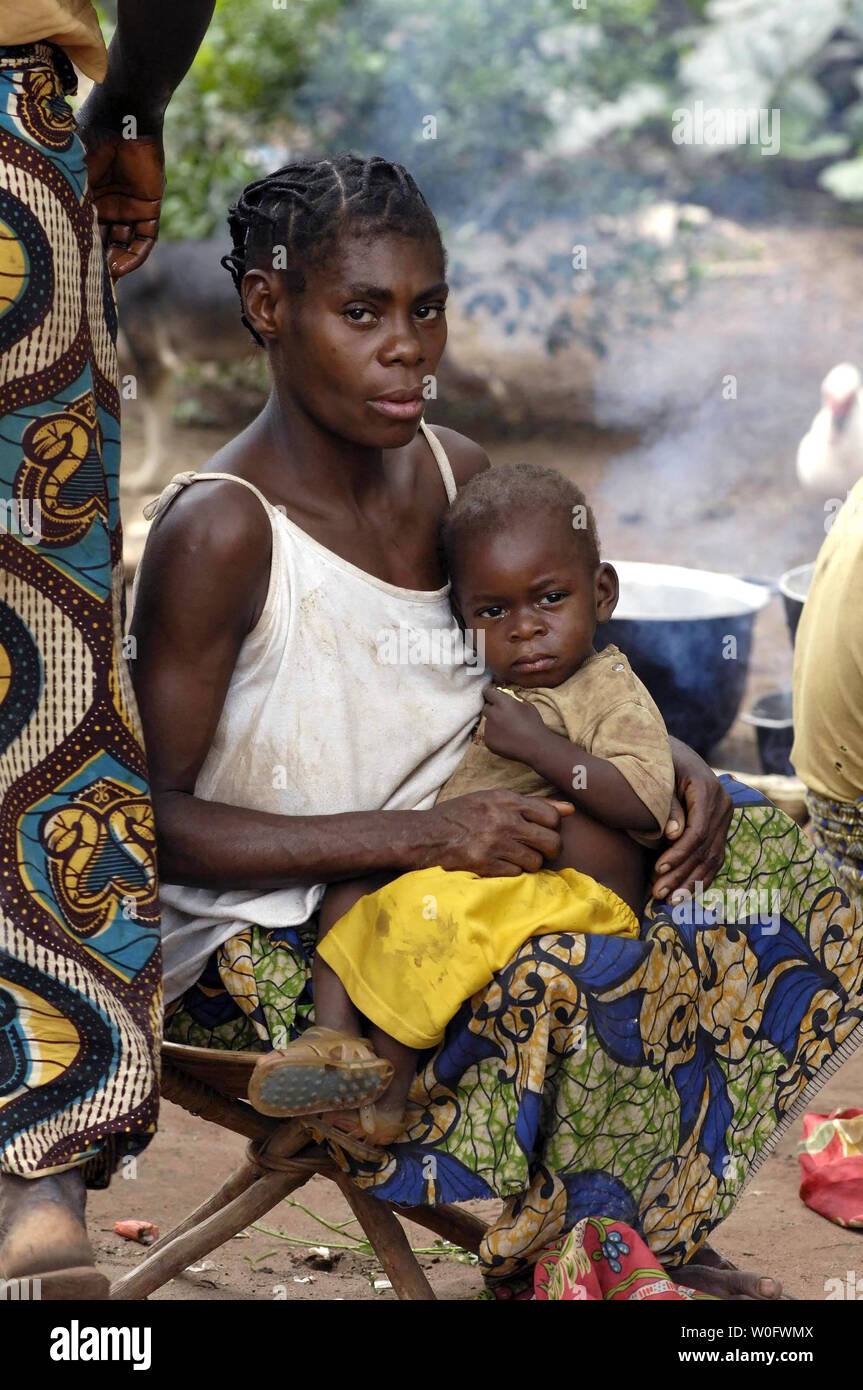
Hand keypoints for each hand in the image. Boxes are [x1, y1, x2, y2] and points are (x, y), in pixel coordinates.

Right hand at [76, 93, 164, 278]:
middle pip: (105, 240)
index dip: (80, 248)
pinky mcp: (150, 206)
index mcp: (89, 194)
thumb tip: (59, 229)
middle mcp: (110, 203)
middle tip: (88, 284)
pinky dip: (135, 254)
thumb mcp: (75, 173)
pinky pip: (145, 238)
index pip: (86, 228)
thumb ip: (72, 199)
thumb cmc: (92, 137)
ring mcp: (131, 206)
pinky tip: (122, 269)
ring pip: (125, 243)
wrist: (123, 117)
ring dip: (116, 262)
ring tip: (105, 282)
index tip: (70, 270)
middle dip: (98, 262)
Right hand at [421, 790, 573, 876]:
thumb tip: (570, 809)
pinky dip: (512, 872)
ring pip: (536, 862)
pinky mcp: (486, 865)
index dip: (552, 827)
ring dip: (530, 863)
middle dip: (549, 850)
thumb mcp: (493, 799)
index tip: (542, 831)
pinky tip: (500, 865)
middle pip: (551, 842)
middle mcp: (504, 820)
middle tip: (538, 850)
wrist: (426, 835)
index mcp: (507, 800)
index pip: (552, 816)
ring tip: (515, 858)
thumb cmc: (460, 815)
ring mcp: (495, 844)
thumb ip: (532, 804)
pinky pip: (517, 874)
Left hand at [481, 685, 545, 762]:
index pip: (488, 692)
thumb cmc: (534, 724)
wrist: (535, 747)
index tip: (492, 696)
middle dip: (493, 709)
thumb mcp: (527, 705)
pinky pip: (489, 734)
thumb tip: (505, 694)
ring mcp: (489, 728)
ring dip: (495, 723)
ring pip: (488, 722)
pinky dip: (495, 735)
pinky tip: (507, 738)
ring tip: (509, 730)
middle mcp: (493, 713)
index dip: (490, 693)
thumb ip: (514, 698)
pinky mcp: (488, 740)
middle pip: (486, 708)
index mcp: (503, 702)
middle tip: (504, 716)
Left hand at [650, 740, 731, 901]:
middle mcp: (723, 805)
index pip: (698, 832)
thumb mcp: (659, 777)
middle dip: (682, 874)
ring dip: (691, 882)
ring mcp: (724, 817)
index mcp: (709, 790)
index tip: (658, 869)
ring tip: (671, 901)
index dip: (679, 854)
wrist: (671, 750)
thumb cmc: (658, 761)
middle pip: (705, 849)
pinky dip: (701, 877)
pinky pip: (715, 856)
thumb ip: (667, 806)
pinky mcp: (720, 827)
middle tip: (659, 893)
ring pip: (712, 857)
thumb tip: (674, 835)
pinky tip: (687, 894)